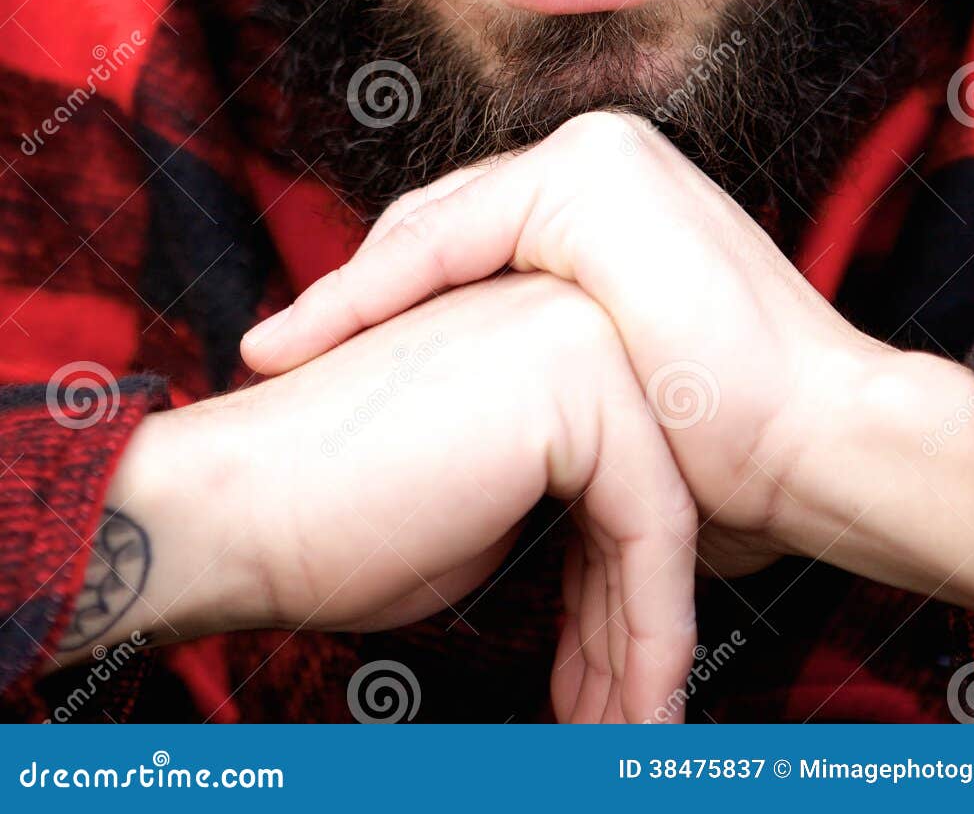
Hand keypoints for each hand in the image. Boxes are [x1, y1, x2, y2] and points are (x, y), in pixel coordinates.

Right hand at [99, 270, 698, 721]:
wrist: (243, 506)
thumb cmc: (332, 516)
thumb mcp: (476, 505)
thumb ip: (550, 500)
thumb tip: (618, 568)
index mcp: (534, 331)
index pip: (614, 474)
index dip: (614, 594)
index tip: (612, 684)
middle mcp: (565, 311)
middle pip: (644, 490)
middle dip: (631, 623)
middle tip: (621, 719)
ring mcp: (576, 333)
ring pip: (660, 515)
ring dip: (641, 644)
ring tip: (625, 733)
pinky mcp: (578, 379)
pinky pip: (652, 526)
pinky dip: (650, 632)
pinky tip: (635, 707)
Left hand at [243, 112, 973, 650]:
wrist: (819, 445)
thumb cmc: (734, 447)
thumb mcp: (613, 388)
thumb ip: (548, 361)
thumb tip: (480, 413)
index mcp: (613, 196)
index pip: (466, 237)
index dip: (384, 295)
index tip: (312, 356)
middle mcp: (602, 158)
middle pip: (437, 225)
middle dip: (353, 293)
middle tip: (277, 351)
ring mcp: (597, 158)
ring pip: (432, 229)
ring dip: (347, 294)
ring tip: (277, 351)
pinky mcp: (589, 180)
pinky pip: (449, 240)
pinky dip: (376, 290)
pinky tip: (314, 337)